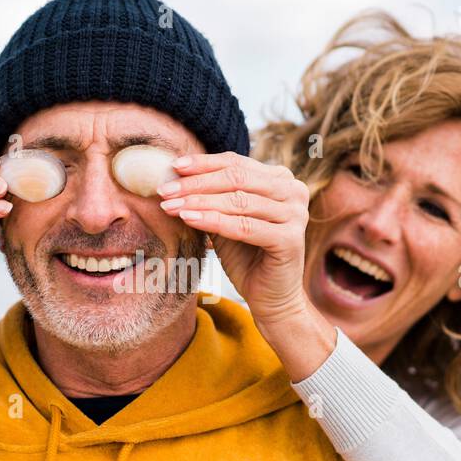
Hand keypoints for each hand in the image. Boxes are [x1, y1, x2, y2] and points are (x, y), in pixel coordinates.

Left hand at [158, 153, 334, 378]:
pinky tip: (189, 219)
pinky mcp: (291, 239)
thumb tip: (174, 178)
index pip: (236, 163)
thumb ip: (211, 197)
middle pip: (236, 178)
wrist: (271, 297)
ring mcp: (296, 214)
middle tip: (165, 190)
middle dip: (196, 183)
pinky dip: (214, 221)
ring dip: (199, 202)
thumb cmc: (247, 256)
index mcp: (280, 179)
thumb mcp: (226, 219)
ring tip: (170, 206)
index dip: (203, 164)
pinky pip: (244, 227)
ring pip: (238, 201)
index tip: (173, 167)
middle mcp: (293, 191)